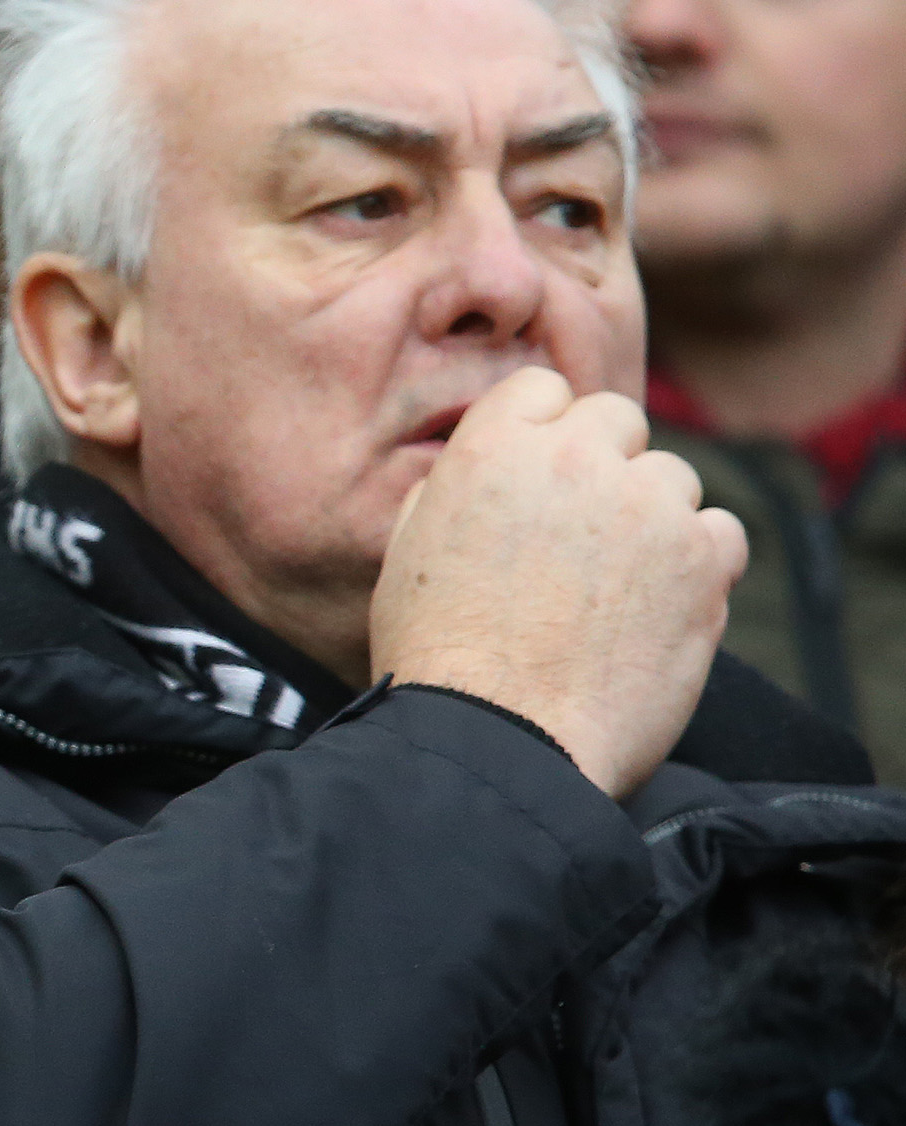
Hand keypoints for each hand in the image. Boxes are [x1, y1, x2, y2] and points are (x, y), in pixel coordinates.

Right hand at [369, 367, 745, 798]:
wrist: (502, 737)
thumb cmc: (441, 656)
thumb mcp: (407, 552)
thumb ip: (451, 489)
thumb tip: (484, 470)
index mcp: (493, 447)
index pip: (544, 388)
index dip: (543, 430)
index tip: (540, 479)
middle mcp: (577, 458)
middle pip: (617, 420)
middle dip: (605, 464)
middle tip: (582, 533)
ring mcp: (648, 504)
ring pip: (671, 478)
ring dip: (651, 517)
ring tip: (615, 586)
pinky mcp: (704, 558)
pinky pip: (719, 533)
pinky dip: (698, 564)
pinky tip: (655, 608)